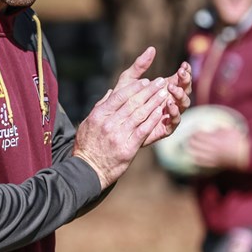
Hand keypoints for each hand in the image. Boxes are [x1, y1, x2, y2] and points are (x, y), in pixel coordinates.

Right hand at [73, 66, 171, 189]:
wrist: (88, 170)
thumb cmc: (87, 146)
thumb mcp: (88, 124)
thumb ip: (100, 107)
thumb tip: (111, 92)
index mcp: (99, 115)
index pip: (120, 96)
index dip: (135, 87)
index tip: (145, 81)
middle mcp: (109, 123)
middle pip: (132, 103)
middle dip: (148, 91)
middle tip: (160, 82)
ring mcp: (119, 135)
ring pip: (140, 114)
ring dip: (154, 102)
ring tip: (164, 94)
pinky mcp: (128, 148)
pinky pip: (143, 130)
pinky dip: (152, 120)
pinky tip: (160, 112)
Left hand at [111, 48, 192, 144]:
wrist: (113, 124)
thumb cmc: (121, 100)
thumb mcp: (128, 80)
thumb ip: (139, 65)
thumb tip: (152, 49)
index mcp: (165, 89)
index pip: (181, 79)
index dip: (185, 72)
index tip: (183, 65)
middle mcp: (170, 101)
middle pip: (185, 90)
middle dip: (185, 81)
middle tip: (181, 74)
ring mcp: (168, 114)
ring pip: (183, 105)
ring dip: (180, 95)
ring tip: (172, 88)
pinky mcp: (165, 128)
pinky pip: (174, 121)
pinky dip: (174, 112)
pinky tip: (168, 103)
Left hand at [188, 126, 249, 170]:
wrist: (244, 155)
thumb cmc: (238, 141)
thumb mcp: (230, 130)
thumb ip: (220, 129)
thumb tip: (214, 128)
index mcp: (214, 139)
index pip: (198, 135)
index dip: (194, 133)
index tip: (193, 132)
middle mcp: (211, 148)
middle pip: (195, 144)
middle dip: (190, 141)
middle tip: (189, 139)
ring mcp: (212, 157)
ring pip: (196, 154)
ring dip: (191, 150)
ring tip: (189, 147)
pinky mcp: (214, 164)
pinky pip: (202, 163)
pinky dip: (197, 160)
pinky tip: (195, 157)